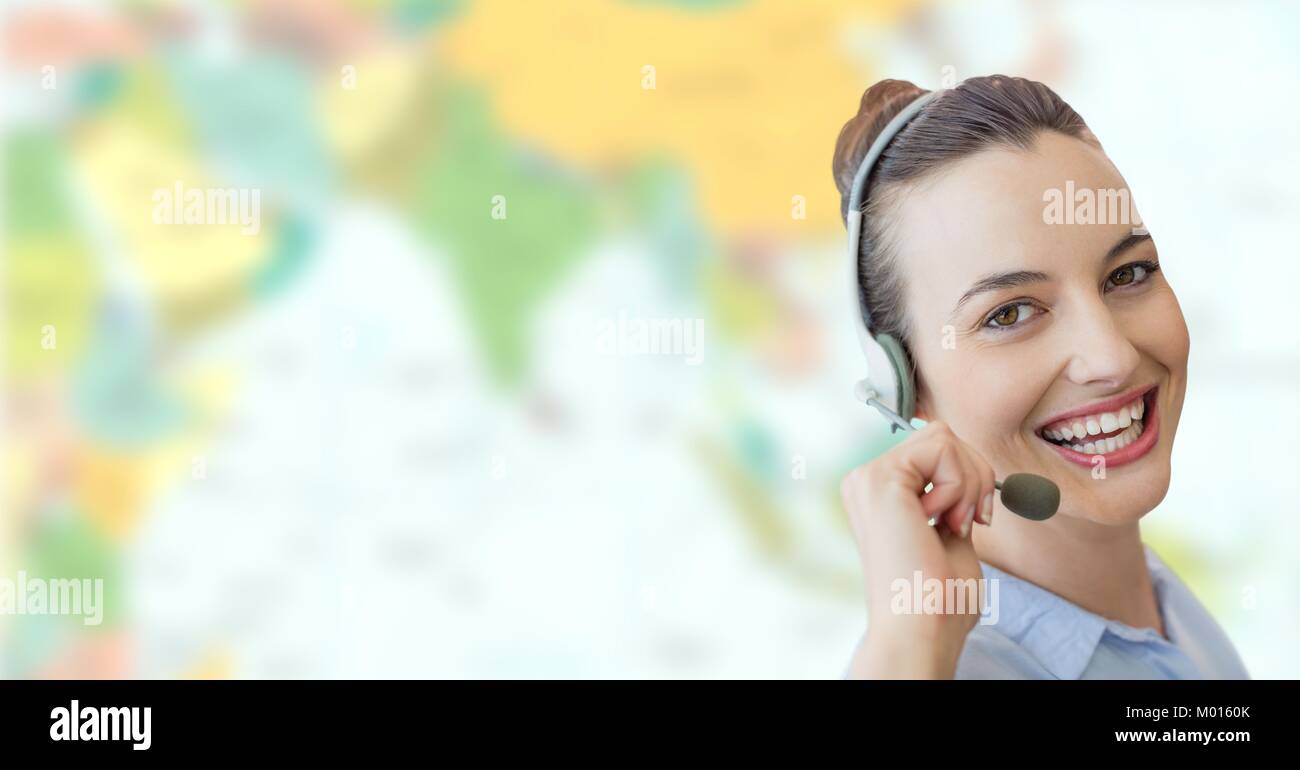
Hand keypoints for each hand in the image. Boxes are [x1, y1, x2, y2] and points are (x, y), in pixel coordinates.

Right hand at [840, 421, 995, 677]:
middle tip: (968, 522)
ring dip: (968, 482)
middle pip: (940, 435)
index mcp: (878, 493)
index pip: (934, 447)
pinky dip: (958, 485)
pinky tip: (938, 521)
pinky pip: (941, 447)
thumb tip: (972, 461)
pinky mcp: (881, 479)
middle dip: (974, 475)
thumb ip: (951, 494)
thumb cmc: (938, 596)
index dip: (968, 477)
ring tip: (953, 525)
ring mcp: (868, 478)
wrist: (922, 625)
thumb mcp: (949, 529)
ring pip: (943, 436)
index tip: (973, 521)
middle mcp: (865, 481)